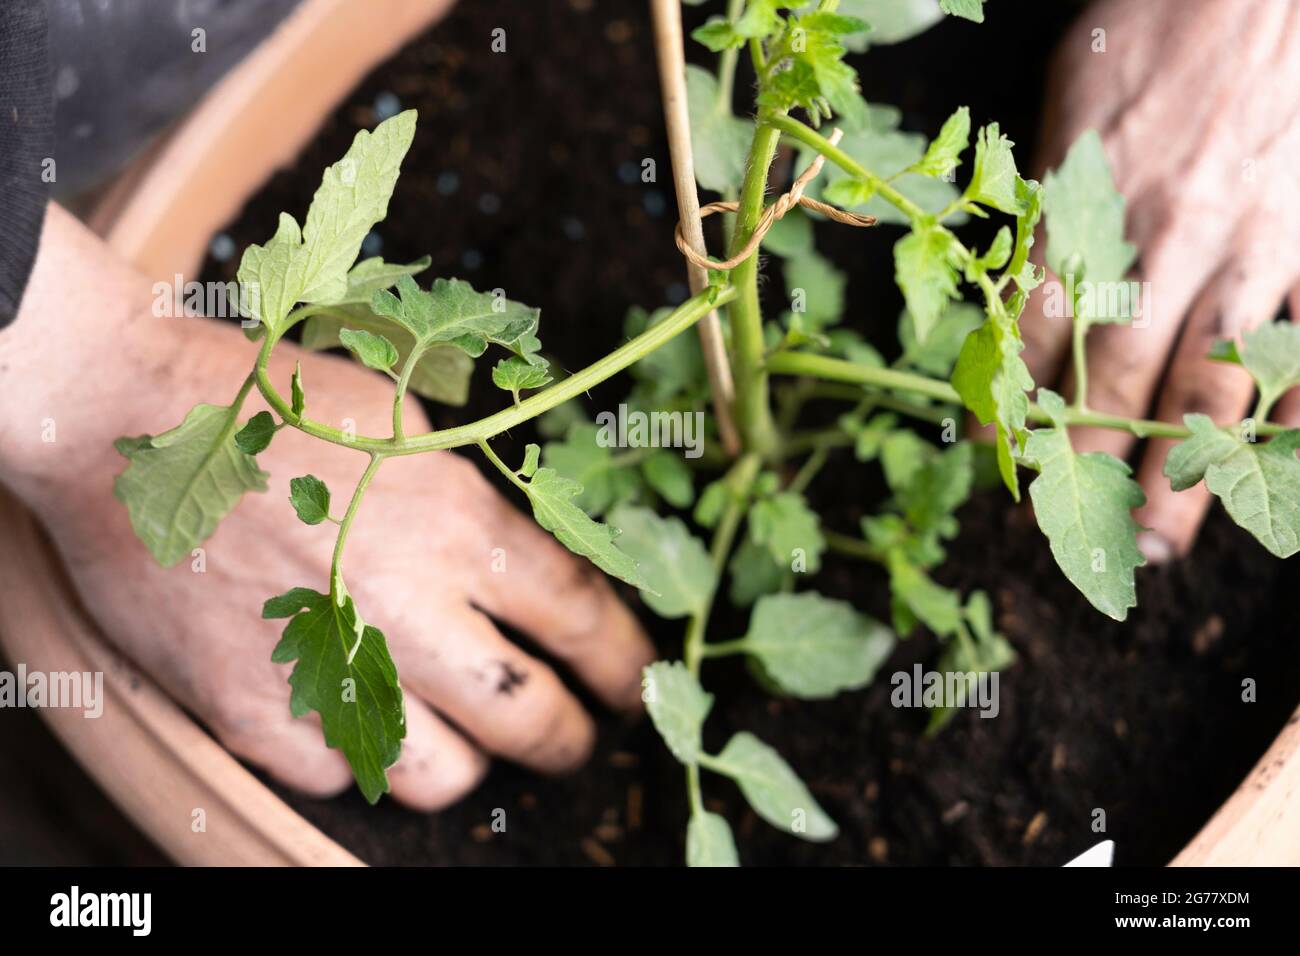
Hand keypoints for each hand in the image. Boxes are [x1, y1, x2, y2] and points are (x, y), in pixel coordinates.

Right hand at [1, 206, 653, 807]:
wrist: (125, 418)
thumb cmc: (272, 403)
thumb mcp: (406, 424)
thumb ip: (477, 507)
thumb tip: (535, 567)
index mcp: (458, 521)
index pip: (582, 618)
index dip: (623, 664)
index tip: (631, 685)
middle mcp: (406, 603)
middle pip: (531, 716)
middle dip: (569, 738)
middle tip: (570, 738)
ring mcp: (326, 664)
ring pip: (444, 775)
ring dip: (466, 760)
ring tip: (459, 735)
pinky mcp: (251, 709)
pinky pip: (341, 776)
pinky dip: (358, 757)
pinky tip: (352, 716)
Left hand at [1021, 0, 1299, 559]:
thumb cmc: (1153, 23)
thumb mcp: (1067, 106)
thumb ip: (1043, 206)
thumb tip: (1017, 299)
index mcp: (1094, 200)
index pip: (1038, 332)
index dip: (1015, 409)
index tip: (1002, 471)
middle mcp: (1169, 235)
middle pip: (1120, 377)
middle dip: (1097, 469)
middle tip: (1083, 546)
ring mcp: (1253, 239)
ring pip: (1214, 380)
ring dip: (1187, 469)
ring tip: (1164, 543)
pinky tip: (1288, 461)